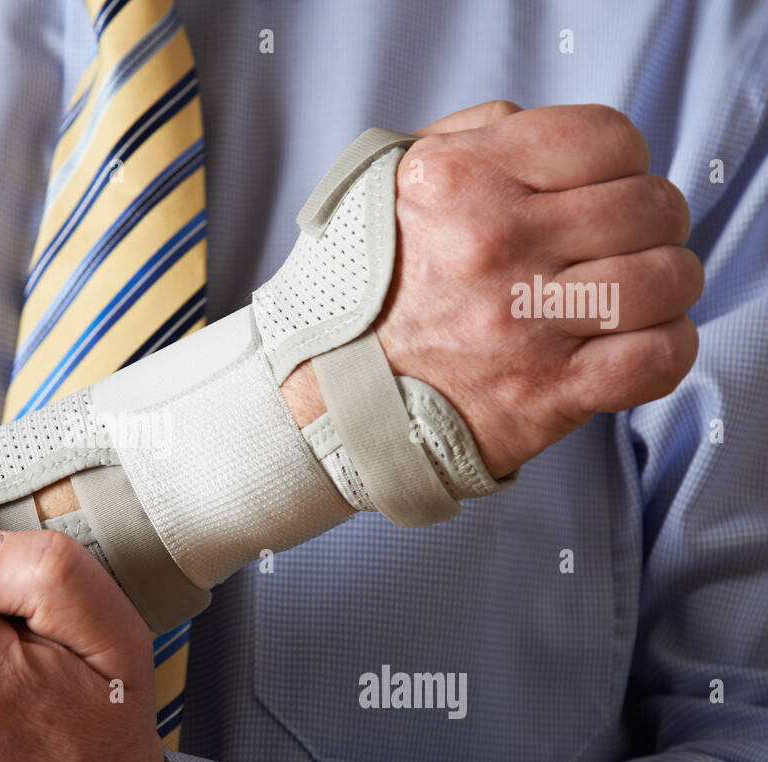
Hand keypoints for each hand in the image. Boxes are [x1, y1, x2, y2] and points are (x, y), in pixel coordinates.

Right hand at [289, 100, 701, 479]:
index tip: (603, 190)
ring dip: (664, 286)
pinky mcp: (545, 392)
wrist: (324, 400)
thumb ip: (470, 142)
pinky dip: (665, 348)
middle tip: (623, 247)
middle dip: (651, 224)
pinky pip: (656, 357)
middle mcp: (497, 245)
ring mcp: (525, 322)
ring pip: (665, 279)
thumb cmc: (362, 294)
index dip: (622, 163)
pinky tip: (634, 344)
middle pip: (649, 208)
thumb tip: (539, 134)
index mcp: (463, 181)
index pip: (608, 138)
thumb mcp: (389, 186)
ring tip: (631, 298)